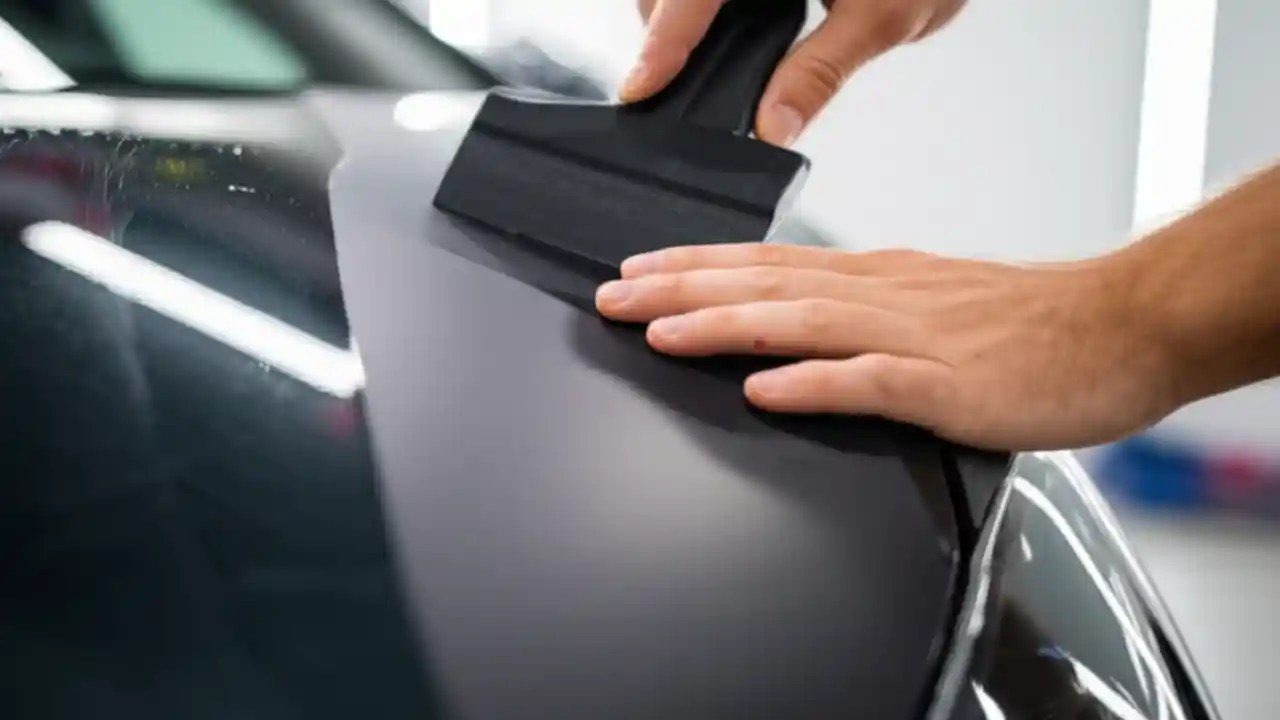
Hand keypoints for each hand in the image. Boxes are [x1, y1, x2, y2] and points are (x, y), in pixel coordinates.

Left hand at [595, 244, 1180, 450]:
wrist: (1127, 325)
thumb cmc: (1036, 321)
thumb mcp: (936, 301)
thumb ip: (870, 313)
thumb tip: (804, 332)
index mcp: (880, 279)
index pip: (769, 263)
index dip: (697, 266)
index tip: (639, 271)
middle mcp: (887, 295)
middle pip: (767, 285)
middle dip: (683, 290)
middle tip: (612, 296)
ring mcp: (918, 337)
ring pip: (805, 323)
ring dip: (727, 326)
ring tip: (661, 334)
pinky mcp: (952, 385)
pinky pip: (873, 382)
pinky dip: (814, 383)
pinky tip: (765, 390)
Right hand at [623, 0, 965, 145]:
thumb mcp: (887, 15)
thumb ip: (821, 72)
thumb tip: (771, 127)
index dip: (664, 43)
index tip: (641, 89)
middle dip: (665, 28)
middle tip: (672, 82)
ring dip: (679, 12)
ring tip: (694, 56)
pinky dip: (700, 7)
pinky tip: (721, 29)